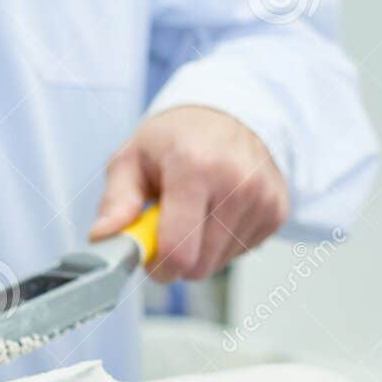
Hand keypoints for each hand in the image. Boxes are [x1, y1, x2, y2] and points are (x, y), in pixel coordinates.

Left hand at [89, 106, 288, 281]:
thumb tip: (104, 237)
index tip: (149, 256)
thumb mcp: (132, 159)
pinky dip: (222, 242)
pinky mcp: (277, 210)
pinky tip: (217, 212)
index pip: (178, 251)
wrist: (228, 114)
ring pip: (219, 263)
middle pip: (199, 266)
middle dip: (176, 259)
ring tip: (194, 212)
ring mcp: (262, 198)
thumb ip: (116, 201)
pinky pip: (240, 252)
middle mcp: (236, 183)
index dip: (157, 267)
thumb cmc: (175, 139)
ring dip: (200, 249)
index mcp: (195, 168)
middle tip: (168, 227)